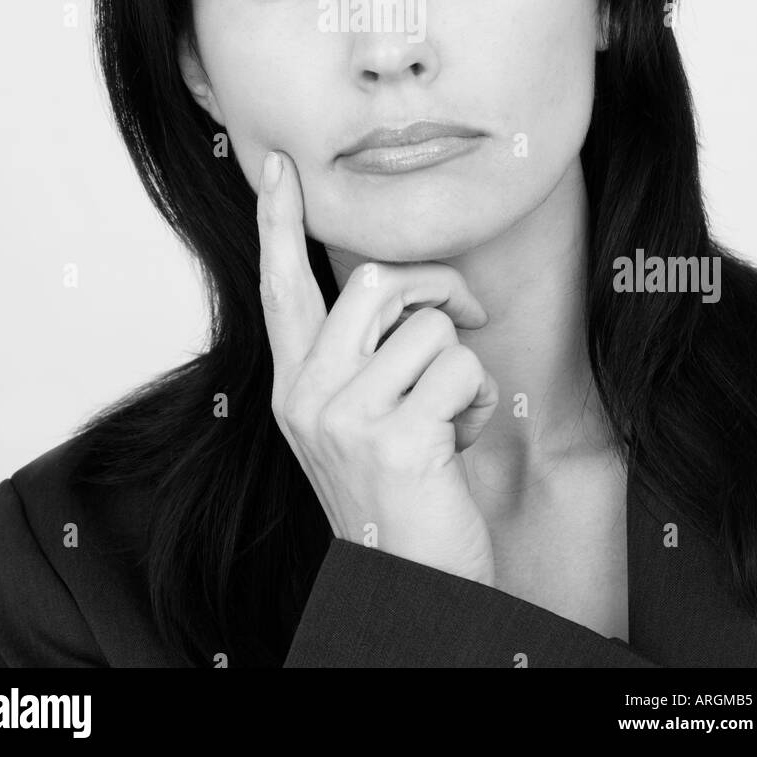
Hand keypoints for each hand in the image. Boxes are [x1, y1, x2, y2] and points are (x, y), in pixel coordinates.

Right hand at [256, 149, 498, 585]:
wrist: (410, 589)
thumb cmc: (399, 498)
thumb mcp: (359, 423)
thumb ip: (362, 358)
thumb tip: (400, 288)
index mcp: (294, 388)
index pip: (280, 288)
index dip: (280, 223)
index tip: (282, 168)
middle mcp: (307, 396)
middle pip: (372, 280)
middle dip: (435, 286)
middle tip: (466, 315)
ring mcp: (345, 415)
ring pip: (429, 324)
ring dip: (461, 367)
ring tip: (448, 418)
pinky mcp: (394, 435)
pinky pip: (461, 367)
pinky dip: (477, 401)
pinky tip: (457, 444)